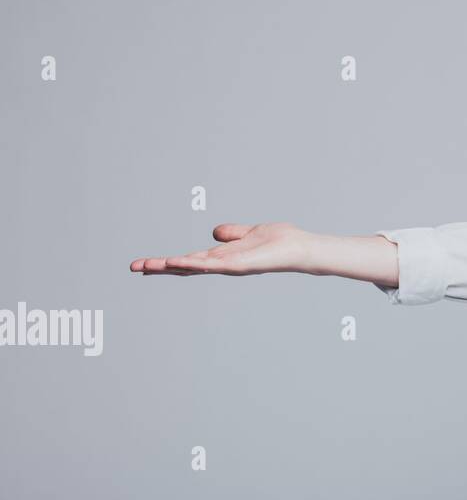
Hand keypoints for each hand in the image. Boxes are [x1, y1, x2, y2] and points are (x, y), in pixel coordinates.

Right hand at [129, 222, 312, 276]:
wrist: (298, 247)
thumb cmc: (278, 242)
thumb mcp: (248, 233)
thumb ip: (232, 234)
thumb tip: (215, 232)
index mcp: (222, 256)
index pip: (189, 260)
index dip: (168, 262)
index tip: (145, 263)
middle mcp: (222, 263)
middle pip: (185, 267)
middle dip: (159, 267)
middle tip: (134, 267)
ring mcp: (228, 265)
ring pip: (192, 267)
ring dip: (169, 266)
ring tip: (146, 266)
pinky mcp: (237, 264)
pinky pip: (210, 265)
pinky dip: (192, 263)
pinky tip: (175, 262)